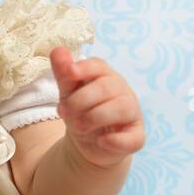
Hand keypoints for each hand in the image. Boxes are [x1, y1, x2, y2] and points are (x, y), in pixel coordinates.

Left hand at [51, 46, 144, 168]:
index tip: (70, 73)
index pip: (99, 66)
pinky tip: (101, 140)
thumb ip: (63, 74)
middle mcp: (123, 92)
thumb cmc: (81, 113)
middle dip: (80, 100)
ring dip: (95, 117)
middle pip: (106, 87)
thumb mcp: (68, 94)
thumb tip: (58, 50)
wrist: (88, 145)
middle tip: (64, 113)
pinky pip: (132, 138)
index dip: (85, 68)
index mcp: (106, 77)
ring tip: (79, 127)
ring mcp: (132, 114)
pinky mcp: (136, 137)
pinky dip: (115, 140)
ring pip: (122, 107)